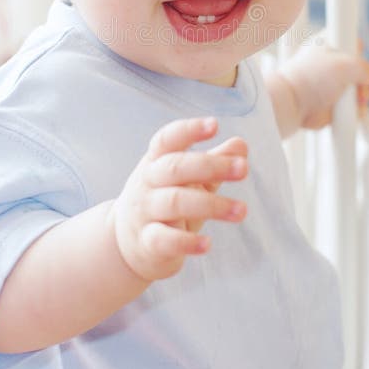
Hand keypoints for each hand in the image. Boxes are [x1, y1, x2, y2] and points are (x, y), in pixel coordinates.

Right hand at [112, 117, 247, 281]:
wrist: (125, 244)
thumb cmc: (163, 203)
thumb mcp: (186, 181)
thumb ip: (213, 163)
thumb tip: (241, 144)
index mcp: (155, 162)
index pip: (167, 140)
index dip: (188, 130)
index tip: (214, 125)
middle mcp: (147, 183)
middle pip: (175, 167)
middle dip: (211, 166)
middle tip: (243, 169)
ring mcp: (144, 212)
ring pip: (175, 202)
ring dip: (212, 205)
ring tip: (241, 210)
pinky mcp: (147, 242)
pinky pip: (165, 240)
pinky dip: (187, 242)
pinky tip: (207, 244)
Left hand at [279, 38, 368, 130]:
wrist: (293, 104)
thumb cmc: (311, 78)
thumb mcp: (345, 64)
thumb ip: (364, 66)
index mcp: (327, 45)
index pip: (351, 41)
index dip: (357, 50)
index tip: (357, 57)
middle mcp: (330, 64)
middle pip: (360, 68)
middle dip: (363, 78)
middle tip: (359, 83)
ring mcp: (332, 85)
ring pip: (359, 88)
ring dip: (362, 95)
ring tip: (357, 98)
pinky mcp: (334, 103)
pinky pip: (353, 106)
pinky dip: (356, 109)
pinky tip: (353, 110)